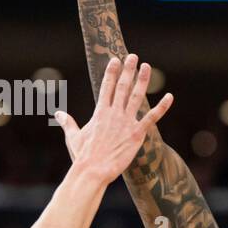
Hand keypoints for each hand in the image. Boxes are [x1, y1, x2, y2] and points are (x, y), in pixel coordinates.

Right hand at [55, 54, 172, 182]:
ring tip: (147, 67)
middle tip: (133, 56)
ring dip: (142, 81)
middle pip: (122, 86)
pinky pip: (152, 117)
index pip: (106, 87)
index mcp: (99, 112)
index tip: (115, 60)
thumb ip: (68, 123)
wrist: (93, 170)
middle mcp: (114, 113)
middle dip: (128, 70)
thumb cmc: (83, 156)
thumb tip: (58, 114)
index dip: (111, 72)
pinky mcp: (137, 134)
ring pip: (136, 97)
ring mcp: (126, 122)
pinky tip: (170, 96)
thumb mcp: (73, 137)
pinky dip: (162, 107)